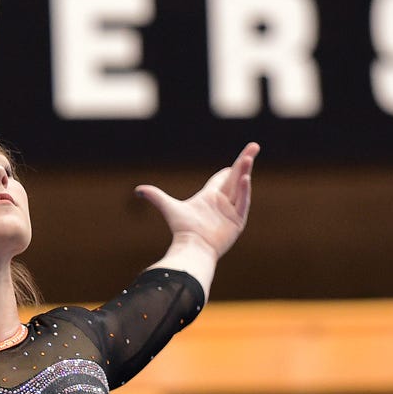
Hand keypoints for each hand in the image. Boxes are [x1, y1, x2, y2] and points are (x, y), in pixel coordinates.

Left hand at [135, 142, 257, 259]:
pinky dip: (244, 191)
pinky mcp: (237, 221)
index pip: (222, 179)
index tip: (240, 157)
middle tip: (254, 146)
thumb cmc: (182, 230)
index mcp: (210, 197)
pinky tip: (245, 178)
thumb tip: (138, 190)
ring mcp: (232, 211)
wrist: (192, 247)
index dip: (229, 169)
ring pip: (241, 186)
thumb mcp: (169, 208)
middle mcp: (223, 202)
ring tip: (248, 156)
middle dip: (244, 161)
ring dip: (244, 171)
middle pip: (235, 177)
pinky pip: (242, 203)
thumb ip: (155, 196)